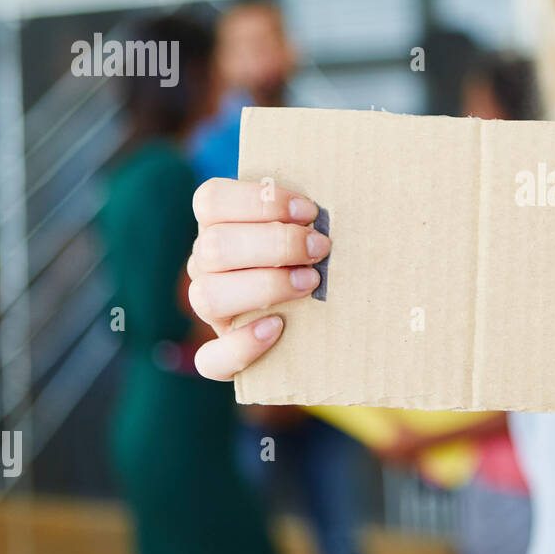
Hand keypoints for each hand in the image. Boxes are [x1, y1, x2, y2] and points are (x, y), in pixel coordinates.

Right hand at [186, 178, 330, 380]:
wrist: (323, 322)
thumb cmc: (317, 257)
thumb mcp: (309, 228)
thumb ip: (310, 215)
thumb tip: (348, 195)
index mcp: (219, 226)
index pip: (211, 200)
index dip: (258, 201)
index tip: (309, 211)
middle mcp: (206, 266)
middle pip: (213, 246)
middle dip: (274, 244)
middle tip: (320, 248)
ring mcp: (210, 311)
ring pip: (207, 296)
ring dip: (265, 285)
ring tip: (311, 283)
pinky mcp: (220, 354)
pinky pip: (212, 358)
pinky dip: (243, 344)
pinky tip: (278, 328)